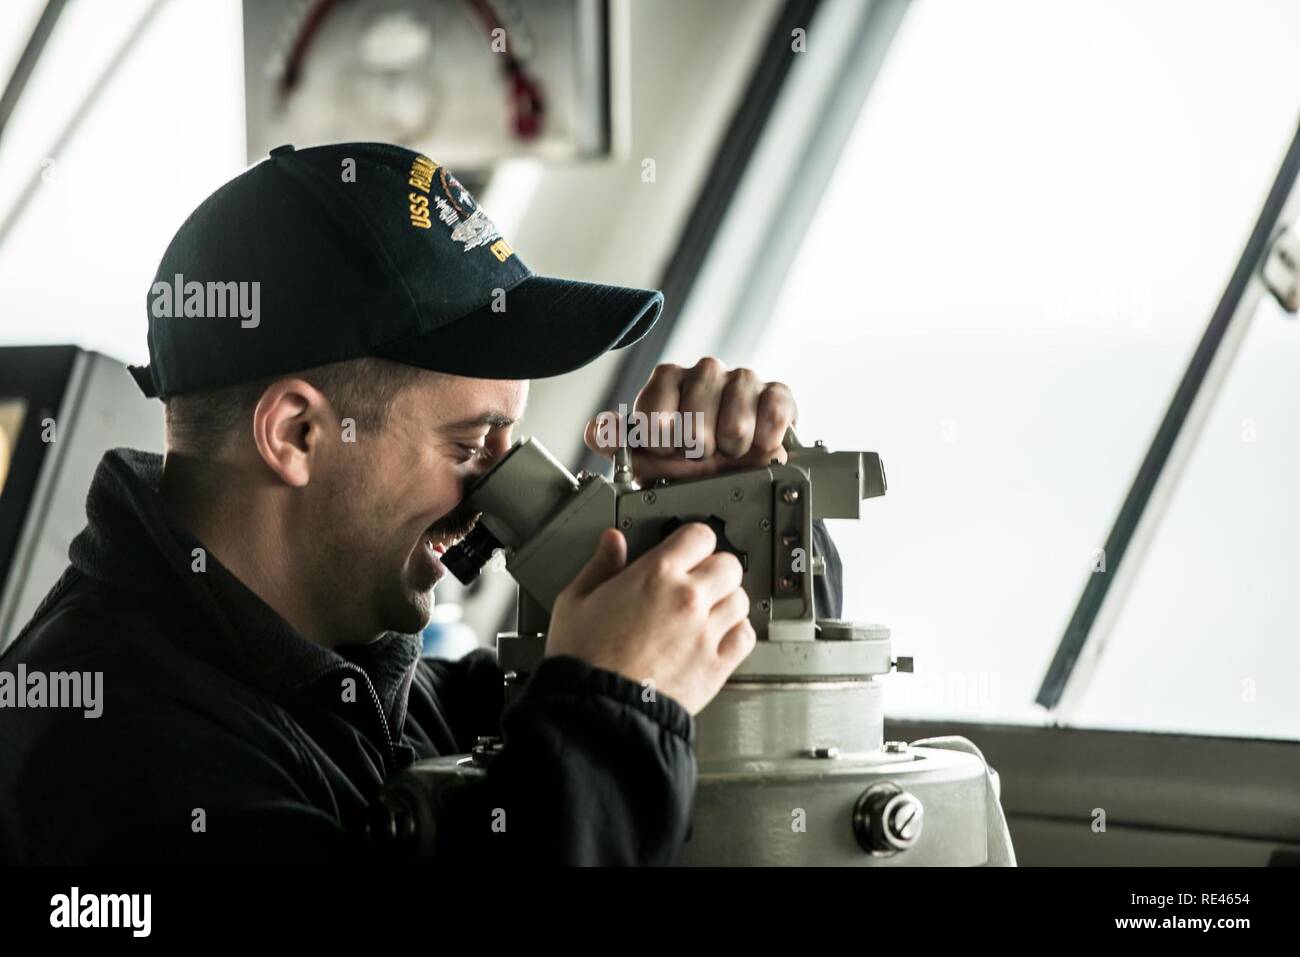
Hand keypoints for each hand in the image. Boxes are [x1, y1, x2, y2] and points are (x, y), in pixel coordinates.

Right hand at [545, 523, 755, 714]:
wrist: (595, 710)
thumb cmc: (582, 660)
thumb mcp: (575, 601)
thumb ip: (599, 566)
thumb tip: (611, 543)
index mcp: (655, 575)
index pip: (700, 536)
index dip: (694, 541)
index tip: (688, 551)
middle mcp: (687, 599)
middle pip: (729, 565)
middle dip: (715, 569)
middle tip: (700, 580)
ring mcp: (705, 633)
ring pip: (741, 599)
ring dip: (727, 601)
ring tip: (709, 610)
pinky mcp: (715, 666)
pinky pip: (745, 637)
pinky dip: (737, 633)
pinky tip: (719, 636)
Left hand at [583, 358, 797, 483]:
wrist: (741, 465)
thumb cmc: (692, 458)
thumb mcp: (649, 457)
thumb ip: (618, 443)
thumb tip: (596, 431)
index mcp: (668, 379)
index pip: (653, 414)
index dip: (661, 445)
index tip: (668, 453)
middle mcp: (705, 371)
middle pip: (694, 427)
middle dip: (698, 455)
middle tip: (702, 456)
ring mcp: (743, 378)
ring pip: (733, 429)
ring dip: (731, 453)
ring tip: (729, 453)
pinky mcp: (778, 392)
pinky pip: (772, 419)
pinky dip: (765, 444)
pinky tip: (757, 446)